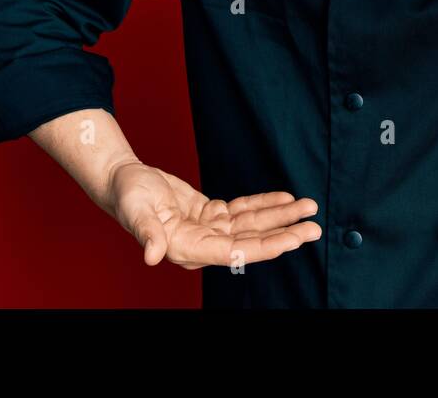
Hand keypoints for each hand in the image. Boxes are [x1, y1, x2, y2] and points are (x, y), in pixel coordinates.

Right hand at [105, 159, 321, 268]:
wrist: (123, 182)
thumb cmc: (126, 195)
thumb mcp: (135, 209)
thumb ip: (146, 232)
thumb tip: (151, 255)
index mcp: (185, 247)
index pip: (233, 251)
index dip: (263, 246)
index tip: (290, 240)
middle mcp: (202, 243)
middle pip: (250, 241)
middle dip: (283, 233)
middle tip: (314, 228)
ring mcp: (209, 229)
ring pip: (252, 225)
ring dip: (281, 217)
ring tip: (309, 209)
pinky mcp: (211, 214)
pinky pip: (244, 210)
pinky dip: (265, 204)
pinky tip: (286, 199)